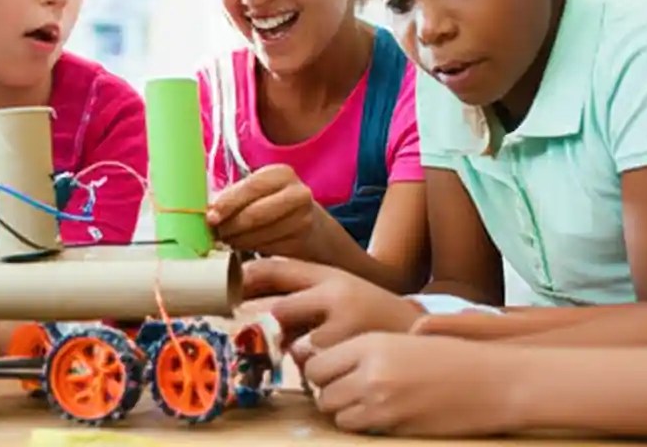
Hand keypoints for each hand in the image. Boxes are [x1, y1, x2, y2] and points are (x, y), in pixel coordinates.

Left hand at [208, 165, 327, 258]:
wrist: (309, 223)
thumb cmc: (272, 203)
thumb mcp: (257, 191)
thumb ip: (234, 197)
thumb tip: (208, 212)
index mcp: (281, 174)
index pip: (251, 187)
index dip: (228, 203)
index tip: (210, 218)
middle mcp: (297, 193)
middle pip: (255, 214)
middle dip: (230, 226)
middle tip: (215, 234)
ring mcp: (304, 219)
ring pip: (260, 235)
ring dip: (238, 241)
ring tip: (228, 240)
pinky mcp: (302, 243)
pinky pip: (269, 250)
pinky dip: (251, 250)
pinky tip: (244, 246)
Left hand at [243, 258, 424, 365]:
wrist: (419, 332)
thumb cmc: (370, 310)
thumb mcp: (338, 286)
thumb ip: (299, 289)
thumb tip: (246, 296)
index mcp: (331, 276)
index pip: (277, 270)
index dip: (246, 280)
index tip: (227, 291)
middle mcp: (337, 297)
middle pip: (278, 313)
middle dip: (266, 326)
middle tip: (262, 331)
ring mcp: (346, 330)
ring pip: (296, 351)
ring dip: (299, 358)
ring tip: (322, 353)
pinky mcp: (354, 360)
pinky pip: (316, 375)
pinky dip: (318, 377)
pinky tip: (337, 368)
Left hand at [304, 332, 514, 436]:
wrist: (494, 382)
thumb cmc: (454, 357)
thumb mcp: (405, 339)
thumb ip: (367, 349)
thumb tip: (330, 364)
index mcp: (371, 343)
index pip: (316, 364)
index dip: (322, 373)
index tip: (334, 374)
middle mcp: (371, 372)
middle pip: (322, 393)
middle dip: (331, 395)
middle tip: (351, 392)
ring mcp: (382, 404)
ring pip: (337, 416)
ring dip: (347, 412)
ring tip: (370, 403)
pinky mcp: (395, 428)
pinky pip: (360, 430)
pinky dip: (365, 426)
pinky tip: (386, 414)